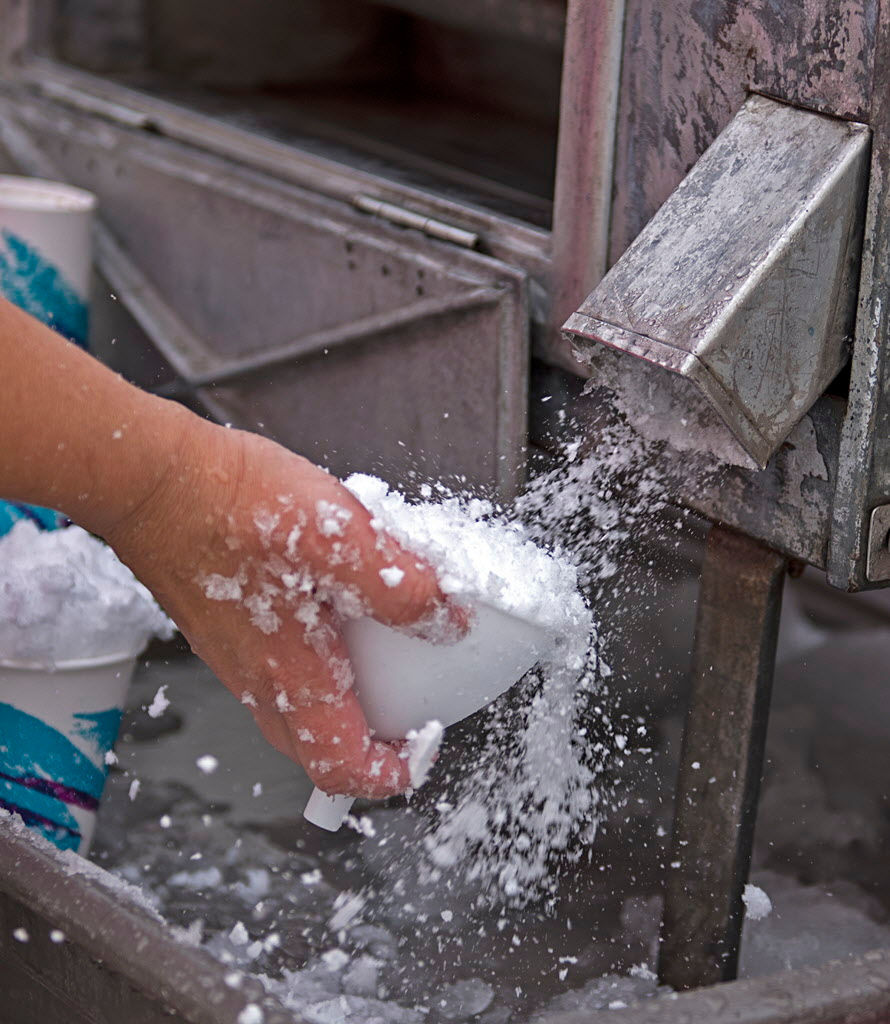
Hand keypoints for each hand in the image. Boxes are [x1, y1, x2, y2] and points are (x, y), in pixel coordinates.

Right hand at [105, 418, 462, 798]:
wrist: (151, 481)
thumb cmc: (232, 508)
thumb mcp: (340, 540)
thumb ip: (401, 588)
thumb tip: (448, 623)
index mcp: (293, 673)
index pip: (342, 767)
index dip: (391, 774)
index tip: (424, 745)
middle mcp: (258, 678)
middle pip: (317, 749)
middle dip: (368, 746)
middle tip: (405, 713)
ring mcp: (234, 653)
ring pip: (295, 710)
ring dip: (341, 703)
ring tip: (379, 657)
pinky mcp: (222, 623)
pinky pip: (274, 668)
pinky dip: (312, 663)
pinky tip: (329, 609)